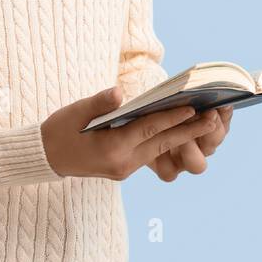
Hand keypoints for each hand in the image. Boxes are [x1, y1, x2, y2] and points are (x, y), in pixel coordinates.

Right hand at [39, 85, 220, 180]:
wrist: (47, 157)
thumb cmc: (61, 129)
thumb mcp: (77, 111)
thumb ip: (100, 102)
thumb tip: (119, 91)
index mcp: (111, 148)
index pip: (148, 130)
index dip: (172, 118)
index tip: (195, 108)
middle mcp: (122, 163)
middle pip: (162, 143)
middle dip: (189, 131)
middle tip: (214, 118)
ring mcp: (124, 170)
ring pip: (160, 150)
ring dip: (182, 137)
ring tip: (206, 122)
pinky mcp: (125, 170)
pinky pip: (151, 154)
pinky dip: (166, 141)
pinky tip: (182, 128)